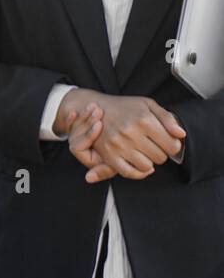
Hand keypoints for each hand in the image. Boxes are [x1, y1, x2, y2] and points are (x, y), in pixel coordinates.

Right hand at [67, 94, 184, 182]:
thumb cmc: (125, 107)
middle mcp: (131, 133)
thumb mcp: (148, 105)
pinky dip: (138, 172)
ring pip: (146, 166)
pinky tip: (140, 164)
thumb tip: (181, 134)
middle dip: (161, 152)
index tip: (168, 142)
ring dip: (149, 162)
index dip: (173, 146)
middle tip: (153, 145)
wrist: (96, 108)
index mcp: (143, 120)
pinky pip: (129, 172)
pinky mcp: (108, 155)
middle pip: (160, 157)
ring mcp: (118, 146)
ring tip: (145, 152)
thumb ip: (168, 119)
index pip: (172, 145)